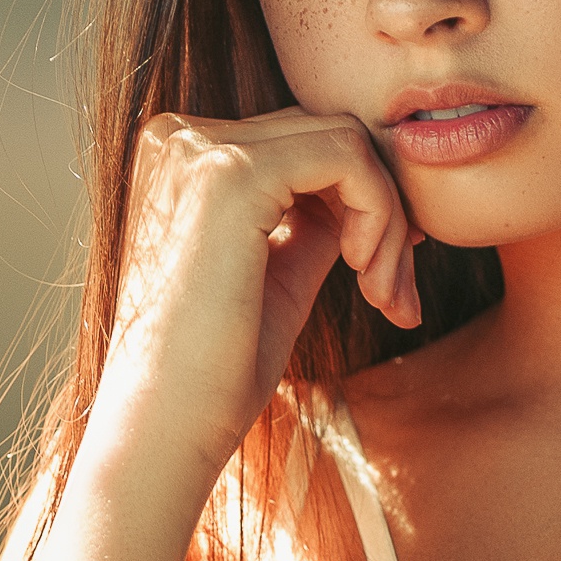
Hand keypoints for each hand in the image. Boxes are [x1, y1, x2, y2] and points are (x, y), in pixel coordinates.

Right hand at [89, 110, 422, 490]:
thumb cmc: (213, 371)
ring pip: (347, 141)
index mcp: (178, 157)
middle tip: (395, 294)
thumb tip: (369, 194)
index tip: (387, 271)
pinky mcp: (232, 172)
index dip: (359, 200)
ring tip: (382, 294)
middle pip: (328, 133)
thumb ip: (310, 223)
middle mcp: (180, 137)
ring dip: (386, 218)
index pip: (300, 143)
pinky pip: (349, 158)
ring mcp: (200, 148)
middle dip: (382, 212)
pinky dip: (379, 214)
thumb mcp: (275, 275)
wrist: (165, 428)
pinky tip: (366, 275)